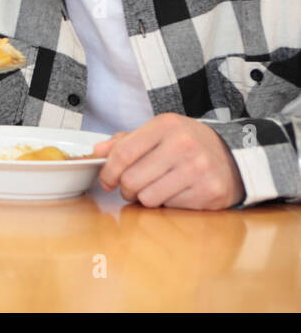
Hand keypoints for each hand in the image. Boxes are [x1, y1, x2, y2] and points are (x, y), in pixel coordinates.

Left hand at [94, 113, 246, 209]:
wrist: (234, 157)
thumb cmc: (187, 144)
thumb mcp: (159, 133)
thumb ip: (126, 141)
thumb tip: (96, 152)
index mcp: (166, 125)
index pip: (123, 153)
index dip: (108, 172)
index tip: (106, 181)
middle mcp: (183, 145)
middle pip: (132, 180)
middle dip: (125, 189)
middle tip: (131, 189)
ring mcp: (199, 169)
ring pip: (148, 198)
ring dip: (145, 199)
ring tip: (154, 190)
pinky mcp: (211, 192)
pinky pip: (171, 207)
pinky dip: (168, 204)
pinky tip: (176, 193)